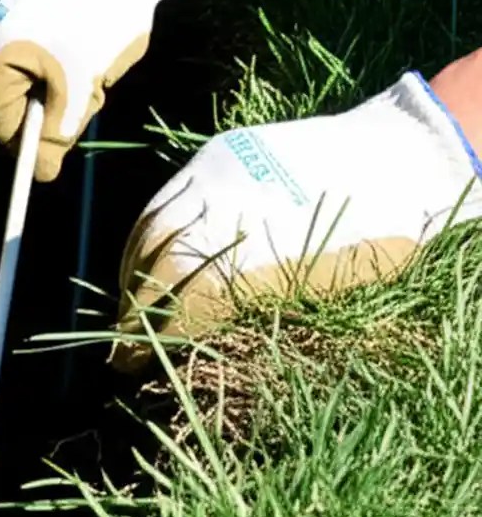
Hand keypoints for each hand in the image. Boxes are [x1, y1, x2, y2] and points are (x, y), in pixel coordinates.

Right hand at [0, 0, 193, 181]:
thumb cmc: (102, 24)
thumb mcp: (81, 88)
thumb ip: (57, 132)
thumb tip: (41, 172)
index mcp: (2, 49)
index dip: (19, 141)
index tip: (44, 157)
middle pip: (8, 92)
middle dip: (41, 112)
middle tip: (76, 117)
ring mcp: (15, 14)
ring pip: (26, 73)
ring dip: (56, 88)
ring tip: (92, 77)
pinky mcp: (34, 5)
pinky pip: (38, 50)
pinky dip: (60, 65)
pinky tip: (89, 56)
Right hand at [108, 71, 481, 372]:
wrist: (396, 154)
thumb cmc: (377, 233)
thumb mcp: (325, 284)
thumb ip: (257, 304)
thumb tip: (198, 333)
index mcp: (254, 249)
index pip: (183, 301)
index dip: (153, 334)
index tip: (132, 361)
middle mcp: (224, 210)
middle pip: (159, 267)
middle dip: (133, 310)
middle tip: (121, 345)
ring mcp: (215, 177)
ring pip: (152, 231)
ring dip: (130, 274)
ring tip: (124, 307)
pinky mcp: (215, 156)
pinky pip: (162, 200)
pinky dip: (141, 235)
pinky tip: (139, 258)